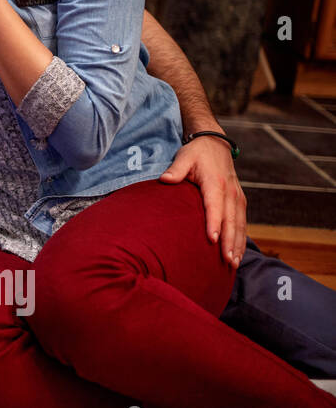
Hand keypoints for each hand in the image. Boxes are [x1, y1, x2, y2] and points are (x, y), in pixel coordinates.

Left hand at [160, 135, 246, 267]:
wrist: (215, 144)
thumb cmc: (196, 153)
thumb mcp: (184, 156)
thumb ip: (176, 169)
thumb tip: (165, 179)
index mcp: (215, 183)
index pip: (215, 206)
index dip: (214, 223)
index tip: (212, 239)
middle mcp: (230, 192)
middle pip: (231, 221)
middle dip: (229, 242)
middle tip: (226, 261)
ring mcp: (237, 198)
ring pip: (239, 224)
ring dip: (237, 244)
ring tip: (233, 263)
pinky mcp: (239, 201)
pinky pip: (242, 223)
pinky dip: (241, 239)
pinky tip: (237, 254)